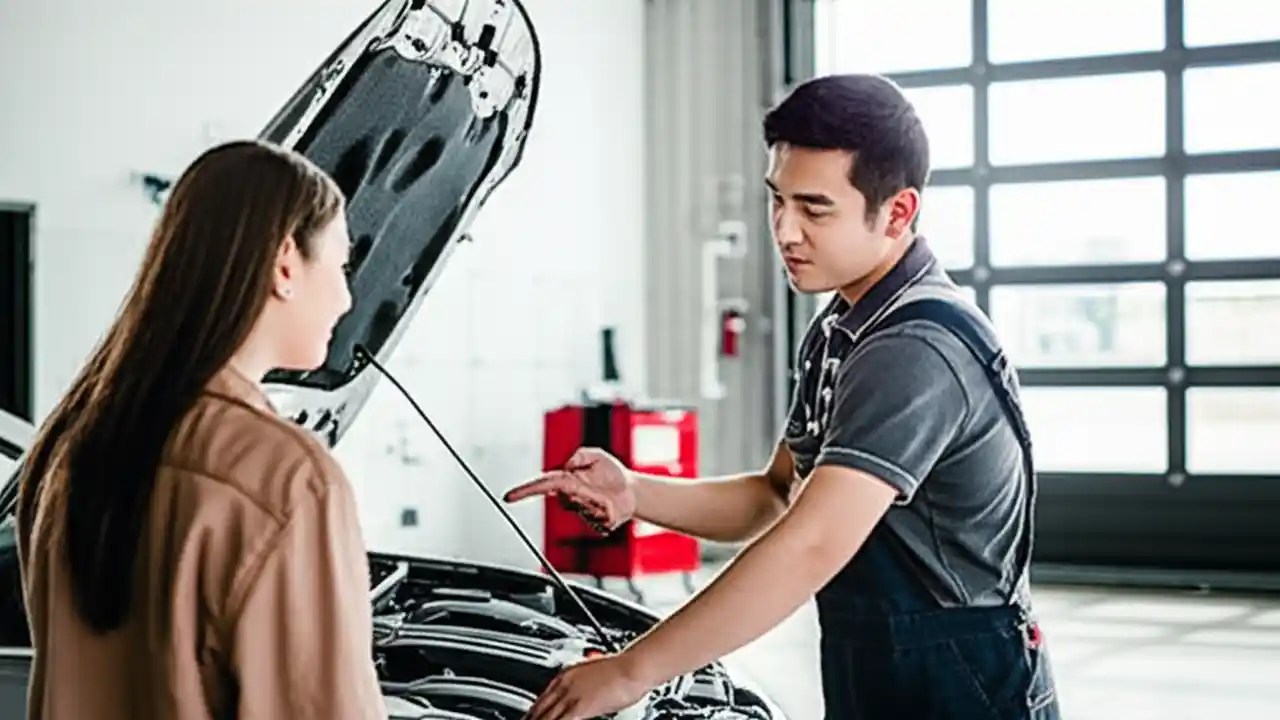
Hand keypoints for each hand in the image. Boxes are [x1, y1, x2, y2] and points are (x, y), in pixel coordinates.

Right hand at [504, 448, 636, 533]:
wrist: (632, 490)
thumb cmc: (612, 472)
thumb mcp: (598, 455)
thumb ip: (581, 455)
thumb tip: (568, 465)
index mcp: (567, 481)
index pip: (541, 486)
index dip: (524, 491)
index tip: (509, 496)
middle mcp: (571, 497)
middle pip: (565, 501)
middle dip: (581, 496)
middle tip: (597, 490)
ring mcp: (581, 511)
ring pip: (582, 511)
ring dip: (596, 504)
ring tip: (607, 497)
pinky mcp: (594, 523)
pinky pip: (596, 522)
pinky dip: (606, 514)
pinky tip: (611, 508)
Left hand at [524, 653, 650, 719]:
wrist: (633, 668)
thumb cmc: (622, 670)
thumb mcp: (596, 672)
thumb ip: (585, 681)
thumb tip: (585, 688)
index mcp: (567, 674)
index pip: (542, 698)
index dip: (534, 712)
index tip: (531, 717)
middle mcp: (565, 684)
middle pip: (540, 709)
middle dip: (533, 718)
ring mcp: (571, 695)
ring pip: (546, 717)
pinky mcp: (580, 707)